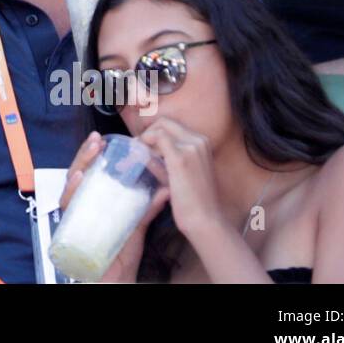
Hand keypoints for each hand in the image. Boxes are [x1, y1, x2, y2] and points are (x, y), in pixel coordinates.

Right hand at [59, 131, 169, 282]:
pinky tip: (79, 178)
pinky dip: (71, 190)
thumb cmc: (121, 251)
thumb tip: (166, 189)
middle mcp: (81, 204)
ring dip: (79, 165)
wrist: (116, 277)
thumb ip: (147, 207)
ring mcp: (75, 213)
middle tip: (97, 139)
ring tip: (91, 151)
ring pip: (71, 184)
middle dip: (85, 154)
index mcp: (95, 200)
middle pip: (79, 173)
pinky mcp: (71, 225)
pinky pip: (67, 206)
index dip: (93, 154)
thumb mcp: (137, 225)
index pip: (91, 172)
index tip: (102, 138)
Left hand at [137, 117, 224, 238]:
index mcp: (202, 143)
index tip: (144, 146)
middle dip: (148, 133)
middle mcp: (199, 140)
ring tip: (137, 155)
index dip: (154, 133)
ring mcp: (191, 147)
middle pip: (164, 122)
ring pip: (160, 128)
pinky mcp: (180, 158)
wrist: (206, 220)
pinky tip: (141, 158)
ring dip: (145, 139)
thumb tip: (145, 151)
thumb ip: (168, 159)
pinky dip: (146, 144)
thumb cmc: (194, 201)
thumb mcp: (183, 173)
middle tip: (138, 149)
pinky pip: (158, 138)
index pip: (172, 126)